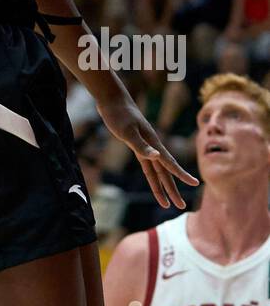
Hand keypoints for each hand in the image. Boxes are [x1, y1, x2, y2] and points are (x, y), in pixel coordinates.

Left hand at [96, 91, 198, 209]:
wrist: (111, 99)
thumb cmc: (118, 114)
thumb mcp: (127, 131)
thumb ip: (141, 145)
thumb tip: (157, 157)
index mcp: (153, 143)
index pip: (169, 164)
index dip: (181, 175)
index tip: (195, 184)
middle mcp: (151, 146)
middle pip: (164, 172)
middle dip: (172, 190)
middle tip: (180, 207)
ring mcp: (144, 145)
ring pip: (156, 171)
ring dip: (161, 186)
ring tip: (166, 203)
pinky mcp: (135, 143)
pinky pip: (147, 164)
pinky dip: (151, 174)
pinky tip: (153, 179)